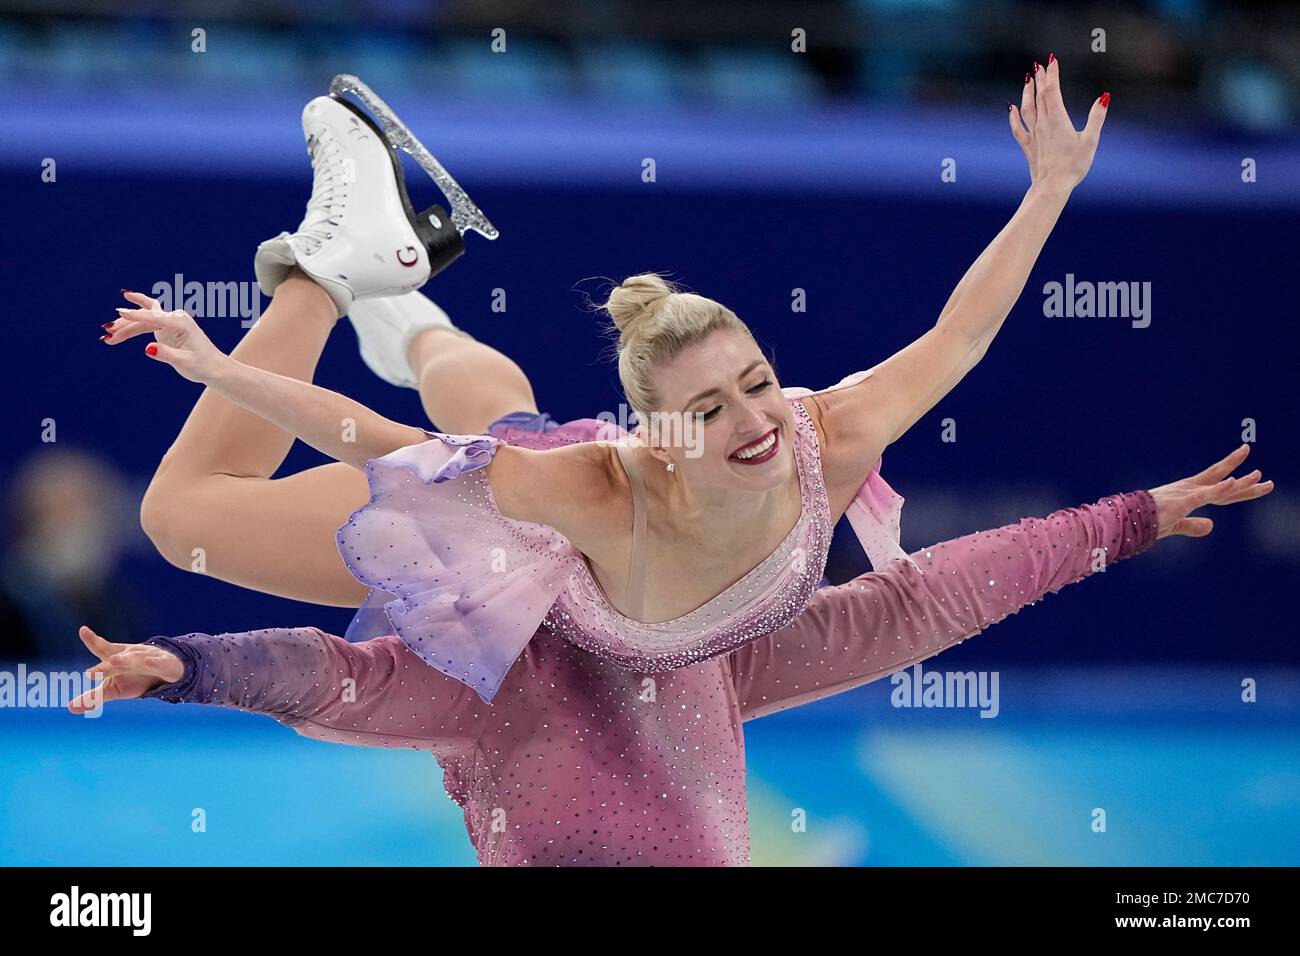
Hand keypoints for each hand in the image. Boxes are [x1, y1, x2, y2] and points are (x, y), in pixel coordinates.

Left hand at [68, 625, 183, 713]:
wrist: (165, 673)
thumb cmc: (134, 678)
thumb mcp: (113, 689)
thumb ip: (93, 697)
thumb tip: (70, 708)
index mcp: (116, 658)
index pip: (102, 648)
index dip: (92, 640)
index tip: (83, 630)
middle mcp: (130, 655)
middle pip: (116, 658)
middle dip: (105, 663)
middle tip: (91, 671)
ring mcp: (147, 658)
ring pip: (135, 658)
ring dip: (125, 659)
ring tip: (113, 660)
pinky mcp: (164, 664)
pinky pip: (159, 663)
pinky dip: (154, 662)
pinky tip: (149, 662)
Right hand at [104, 290, 228, 383]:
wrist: (214, 368)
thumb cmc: (203, 365)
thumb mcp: (185, 363)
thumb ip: (166, 355)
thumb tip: (147, 349)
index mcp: (182, 323)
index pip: (155, 317)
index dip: (136, 315)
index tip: (119, 312)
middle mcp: (175, 318)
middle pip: (145, 316)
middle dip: (126, 323)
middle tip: (107, 331)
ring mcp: (169, 322)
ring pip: (143, 320)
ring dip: (125, 327)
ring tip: (107, 338)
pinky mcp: (165, 328)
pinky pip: (145, 325)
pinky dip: (132, 329)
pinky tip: (117, 332)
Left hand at [1009, 55, 1107, 191]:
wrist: (1052, 187)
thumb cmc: (1074, 166)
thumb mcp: (1090, 141)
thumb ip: (1096, 118)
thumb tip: (1104, 97)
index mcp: (1057, 120)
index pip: (1052, 91)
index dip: (1052, 75)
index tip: (1052, 60)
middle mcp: (1042, 125)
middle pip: (1039, 96)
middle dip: (1040, 79)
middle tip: (1039, 65)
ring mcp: (1033, 136)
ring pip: (1027, 109)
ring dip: (1027, 93)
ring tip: (1027, 80)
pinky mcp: (1028, 147)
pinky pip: (1018, 128)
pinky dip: (1013, 117)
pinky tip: (1011, 108)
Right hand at [1148, 444, 1273, 540]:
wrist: (1127, 521)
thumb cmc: (1146, 522)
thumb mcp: (1175, 525)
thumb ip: (1193, 525)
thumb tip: (1211, 526)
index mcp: (1188, 494)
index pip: (1218, 486)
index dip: (1237, 482)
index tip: (1256, 475)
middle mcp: (1190, 490)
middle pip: (1221, 481)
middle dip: (1242, 476)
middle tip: (1259, 468)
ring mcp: (1186, 495)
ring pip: (1218, 487)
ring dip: (1239, 483)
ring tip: (1259, 476)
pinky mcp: (1181, 502)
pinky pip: (1203, 495)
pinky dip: (1218, 489)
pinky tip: (1232, 483)